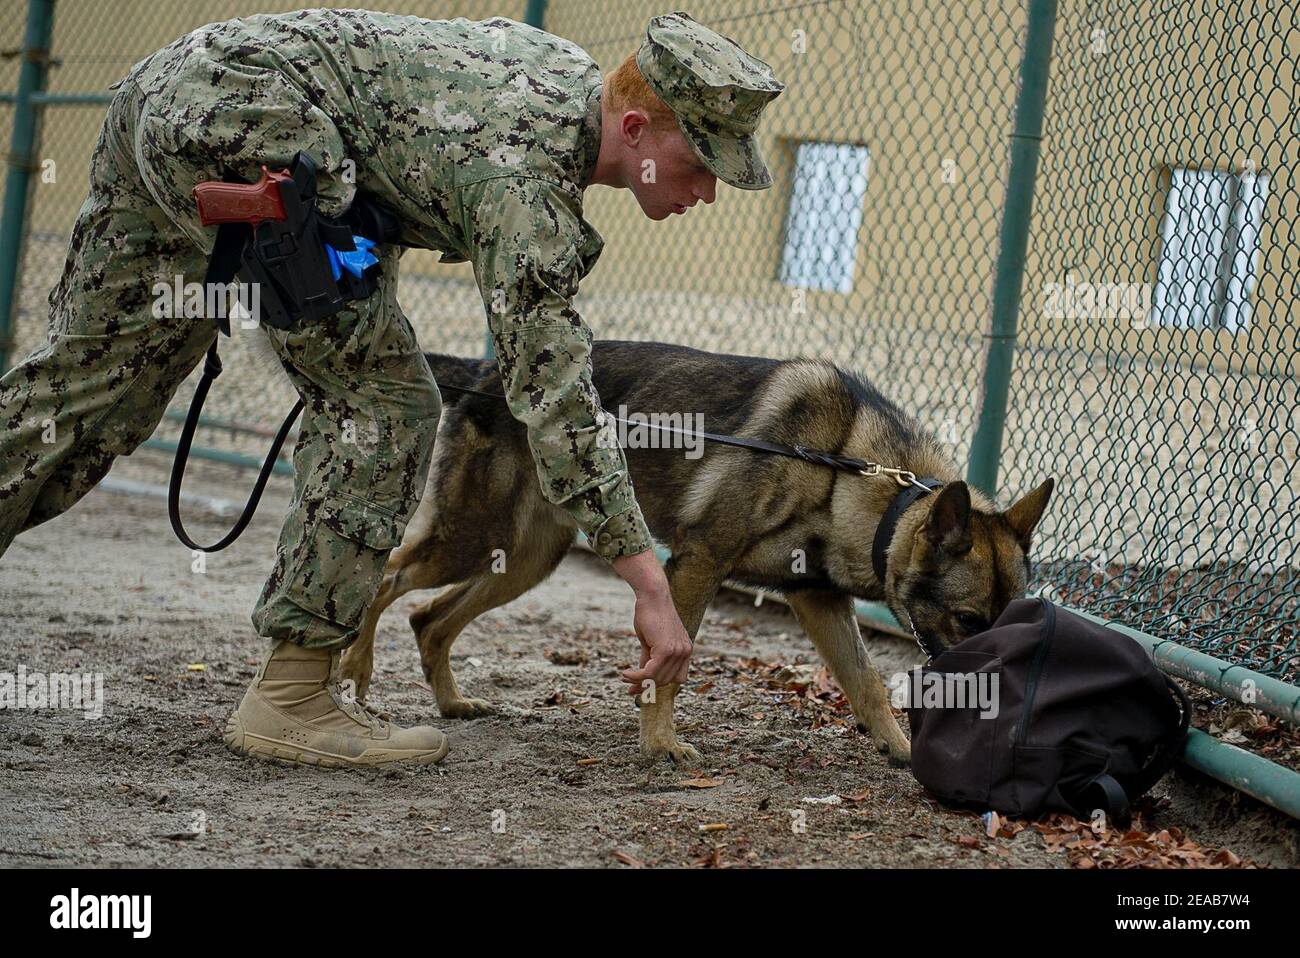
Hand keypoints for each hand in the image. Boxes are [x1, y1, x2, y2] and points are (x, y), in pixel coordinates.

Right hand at [611, 550, 691, 694]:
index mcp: (685, 650)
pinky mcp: (666, 650)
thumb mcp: (651, 641)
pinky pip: (650, 672)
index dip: (660, 683)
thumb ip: (650, 658)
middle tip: (629, 687)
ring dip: (638, 681)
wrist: (652, 596)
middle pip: (665, 680)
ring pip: (656, 678)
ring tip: (625, 677)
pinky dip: (637, 676)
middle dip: (646, 686)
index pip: (677, 677)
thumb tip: (642, 676)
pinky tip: (626, 673)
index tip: (643, 686)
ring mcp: (677, 652)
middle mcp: (685, 652)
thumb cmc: (650, 614)